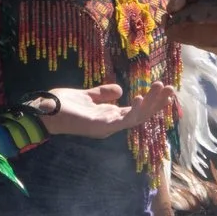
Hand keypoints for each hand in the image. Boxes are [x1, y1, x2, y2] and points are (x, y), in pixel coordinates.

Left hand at [40, 82, 173, 138]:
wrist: (44, 111)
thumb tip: (120, 89)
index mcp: (110, 117)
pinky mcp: (101, 126)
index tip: (164, 88)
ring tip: (163, 89)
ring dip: (151, 103)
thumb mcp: (87, 95)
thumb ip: (103, 94)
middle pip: (142, 114)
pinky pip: (122, 120)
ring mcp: (108, 127)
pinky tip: (141, 98)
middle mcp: (112, 124)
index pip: (137, 110)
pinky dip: (134, 110)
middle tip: (172, 88)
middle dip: (158, 102)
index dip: (152, 101)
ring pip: (137, 117)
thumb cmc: (62, 104)